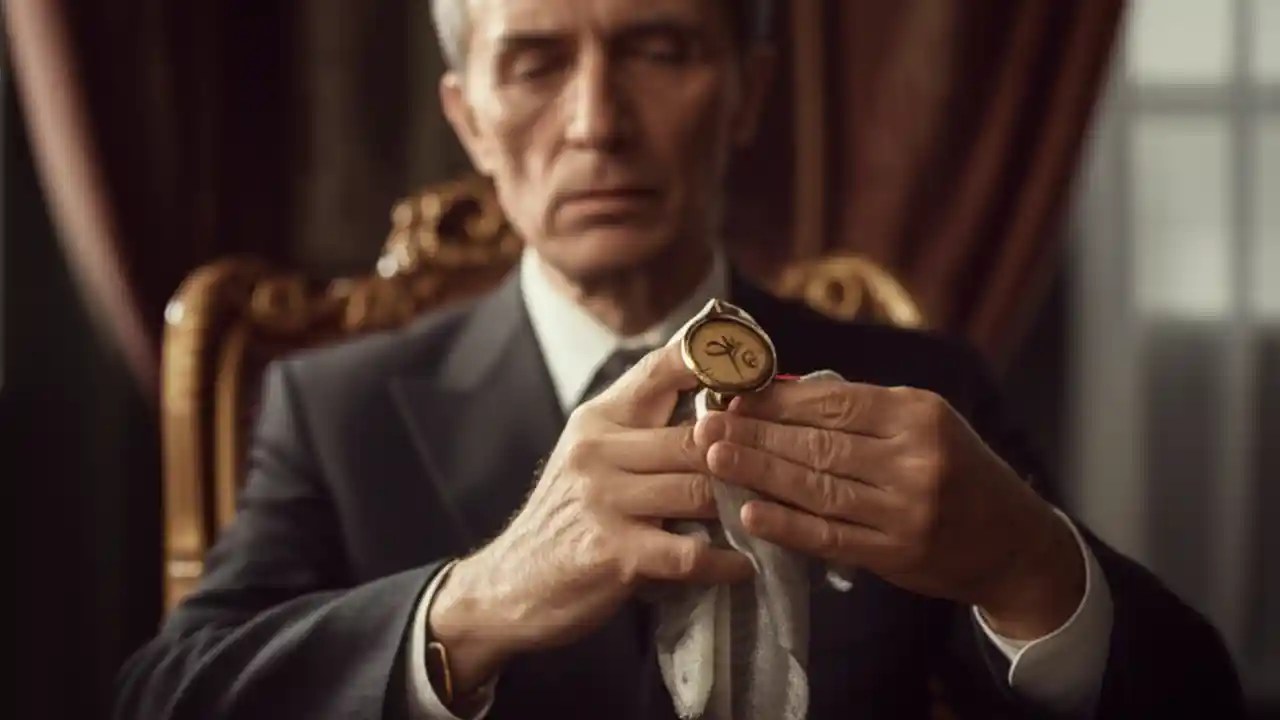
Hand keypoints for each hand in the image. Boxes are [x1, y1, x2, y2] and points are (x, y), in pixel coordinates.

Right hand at [429, 344, 753, 694]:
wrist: (509, 585)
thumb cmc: (567, 518)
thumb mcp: (591, 457)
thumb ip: (642, 430)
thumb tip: (719, 406)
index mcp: (598, 419)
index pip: (660, 369)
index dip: (714, 360)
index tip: (757, 366)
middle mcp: (598, 451)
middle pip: (696, 437)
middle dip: (743, 454)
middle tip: (784, 467)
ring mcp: (604, 501)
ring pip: (699, 489)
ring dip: (742, 507)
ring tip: (773, 515)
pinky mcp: (614, 552)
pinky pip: (691, 552)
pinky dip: (726, 561)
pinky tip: (744, 565)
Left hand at [694, 379, 1084, 639]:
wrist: (1012, 541)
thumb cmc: (956, 469)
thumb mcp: (923, 423)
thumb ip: (857, 410)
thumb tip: (775, 391)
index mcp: (919, 415)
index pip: (835, 401)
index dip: (778, 400)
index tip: (732, 396)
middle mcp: (915, 459)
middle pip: (819, 443)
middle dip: (756, 433)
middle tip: (704, 425)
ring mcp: (905, 511)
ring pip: (818, 487)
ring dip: (759, 472)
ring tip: (713, 458)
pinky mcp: (895, 554)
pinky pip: (830, 537)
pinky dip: (786, 525)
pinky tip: (748, 512)